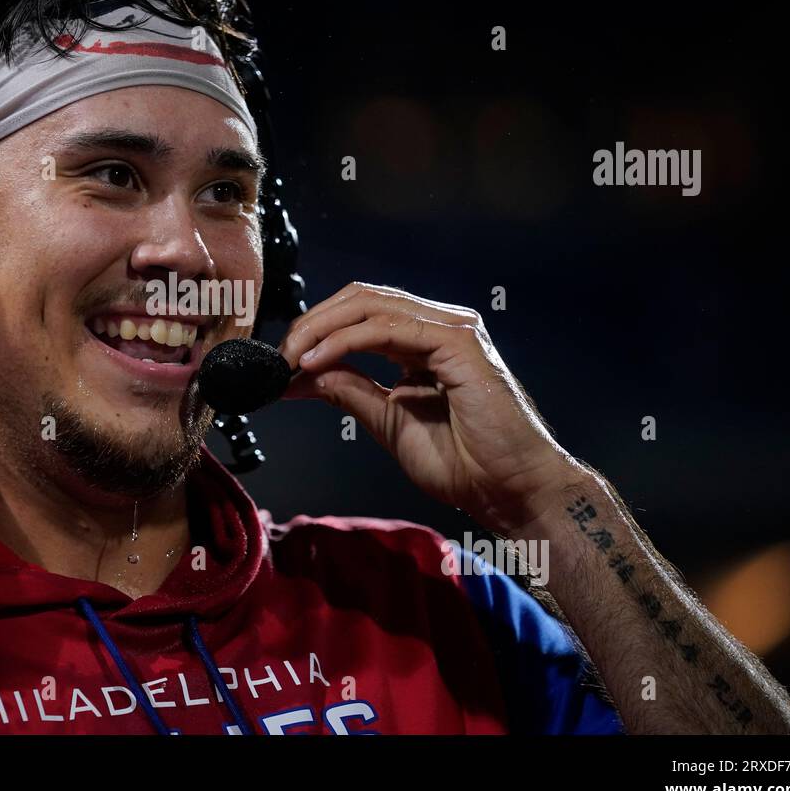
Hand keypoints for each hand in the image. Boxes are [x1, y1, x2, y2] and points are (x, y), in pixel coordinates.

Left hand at [279, 282, 585, 535]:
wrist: (510, 491)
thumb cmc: (464, 463)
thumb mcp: (389, 420)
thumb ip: (351, 390)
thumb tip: (304, 374)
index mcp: (426, 340)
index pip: (362, 312)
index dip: (316, 329)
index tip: (282, 363)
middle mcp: (440, 325)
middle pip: (361, 298)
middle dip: (312, 323)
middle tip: (280, 356)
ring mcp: (452, 328)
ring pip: (370, 305)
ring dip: (320, 329)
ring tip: (292, 359)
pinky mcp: (459, 342)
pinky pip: (389, 329)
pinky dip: (345, 341)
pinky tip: (317, 362)